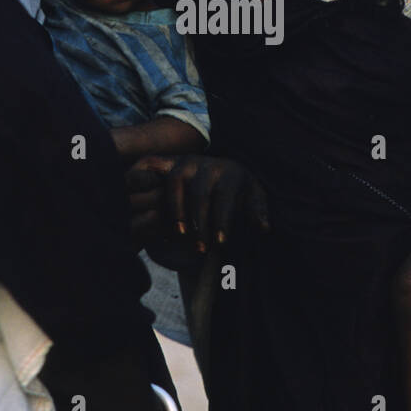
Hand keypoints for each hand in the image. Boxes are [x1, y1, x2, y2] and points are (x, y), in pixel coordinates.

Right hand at [125, 155, 268, 257]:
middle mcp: (208, 163)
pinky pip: (153, 166)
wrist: (223, 170)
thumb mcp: (253, 198)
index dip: (222, 220)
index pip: (225, 196)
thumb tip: (264, 227)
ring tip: (180, 234)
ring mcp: (186, 161)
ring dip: (177, 210)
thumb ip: (257, 212)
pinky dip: (145, 178)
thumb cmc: (239, 191)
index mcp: (231, 172)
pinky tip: (148, 205)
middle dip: (200, 222)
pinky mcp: (170, 162)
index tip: (221, 242)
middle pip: (200, 193)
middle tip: (201, 248)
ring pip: (177, 183)